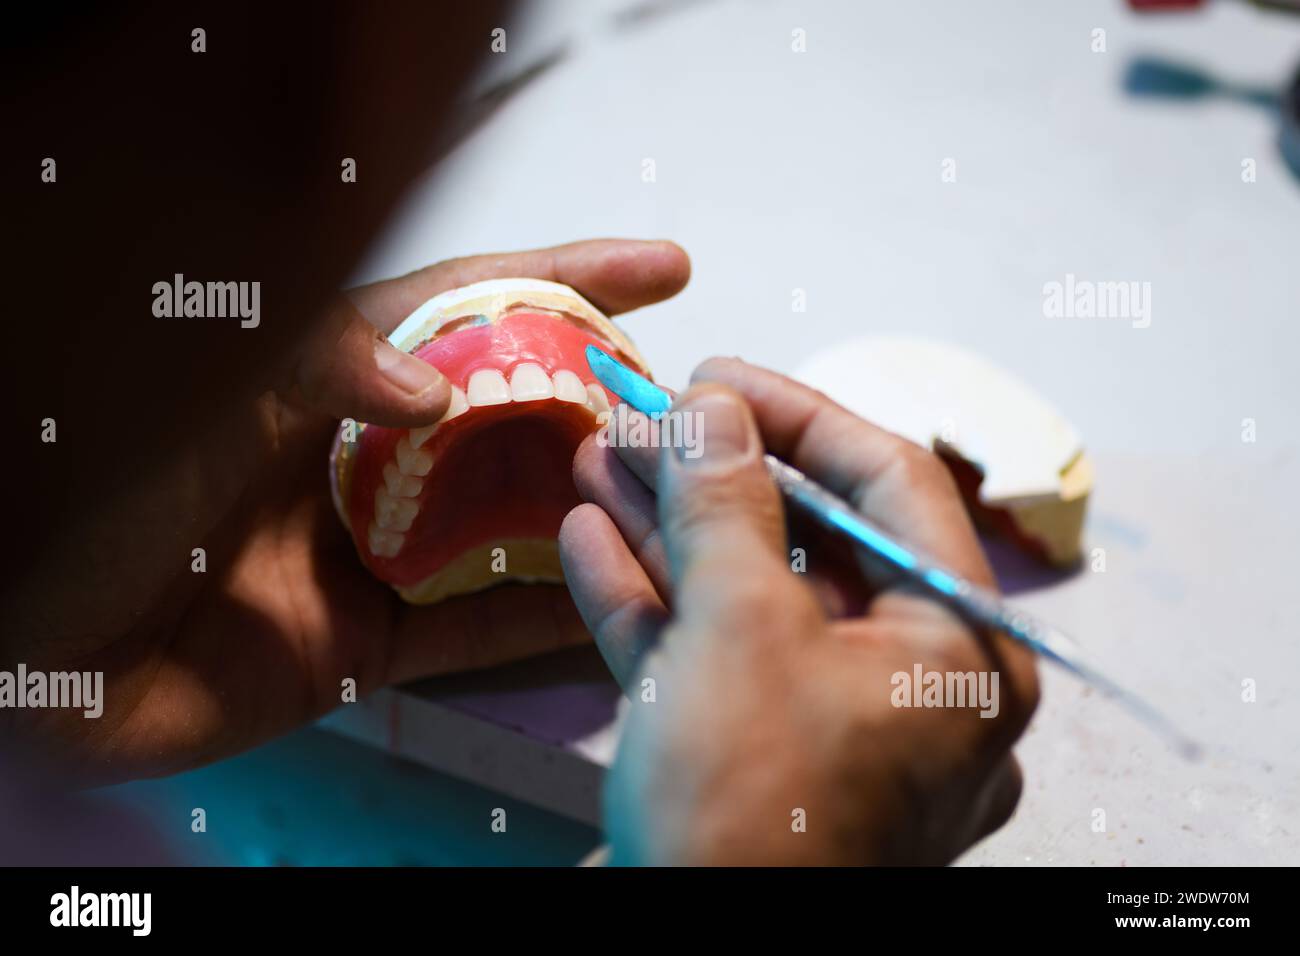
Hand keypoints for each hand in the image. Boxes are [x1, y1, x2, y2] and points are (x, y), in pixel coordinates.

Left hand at [6, 239, 689, 783]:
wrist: (34, 666)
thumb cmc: (85, 507)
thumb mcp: (194, 396)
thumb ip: (312, 363)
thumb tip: (435, 386)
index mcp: (317, 377)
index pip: (462, 308)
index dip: (560, 282)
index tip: (654, 270)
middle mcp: (356, 455)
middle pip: (503, 414)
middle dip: (592, 398)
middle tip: (677, 400)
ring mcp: (367, 549)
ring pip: (502, 519)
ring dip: (581, 503)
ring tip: (668, 489)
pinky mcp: (363, 642)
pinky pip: (472, 629)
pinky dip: (541, 618)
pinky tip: (612, 599)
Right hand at [559, 358, 1038, 864]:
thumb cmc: (752, 813)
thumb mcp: (742, 627)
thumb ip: (727, 504)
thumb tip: (710, 410)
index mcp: (962, 656)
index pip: (892, 488)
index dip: (799, 414)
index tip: (716, 375)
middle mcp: (911, 693)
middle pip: (812, 543)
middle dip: (714, 476)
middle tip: (645, 418)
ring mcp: (832, 734)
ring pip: (753, 598)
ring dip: (671, 529)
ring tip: (601, 458)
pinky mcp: (762, 767)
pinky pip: (717, 662)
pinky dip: (654, 603)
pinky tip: (590, 538)